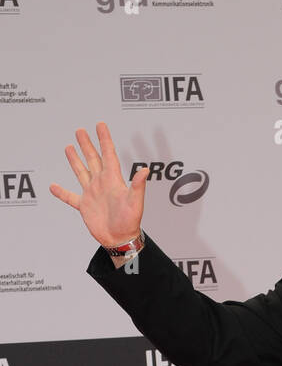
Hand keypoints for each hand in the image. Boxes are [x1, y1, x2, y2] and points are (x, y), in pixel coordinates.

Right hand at [49, 122, 148, 246]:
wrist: (120, 240)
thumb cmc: (130, 222)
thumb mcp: (135, 203)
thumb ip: (138, 186)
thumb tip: (145, 170)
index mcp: (113, 180)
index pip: (108, 155)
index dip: (104, 140)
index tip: (100, 125)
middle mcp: (101, 184)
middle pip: (93, 159)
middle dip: (87, 145)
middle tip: (80, 131)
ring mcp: (92, 194)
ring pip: (81, 172)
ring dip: (75, 160)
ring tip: (69, 147)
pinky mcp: (84, 206)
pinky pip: (70, 197)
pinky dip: (61, 192)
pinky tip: (53, 187)